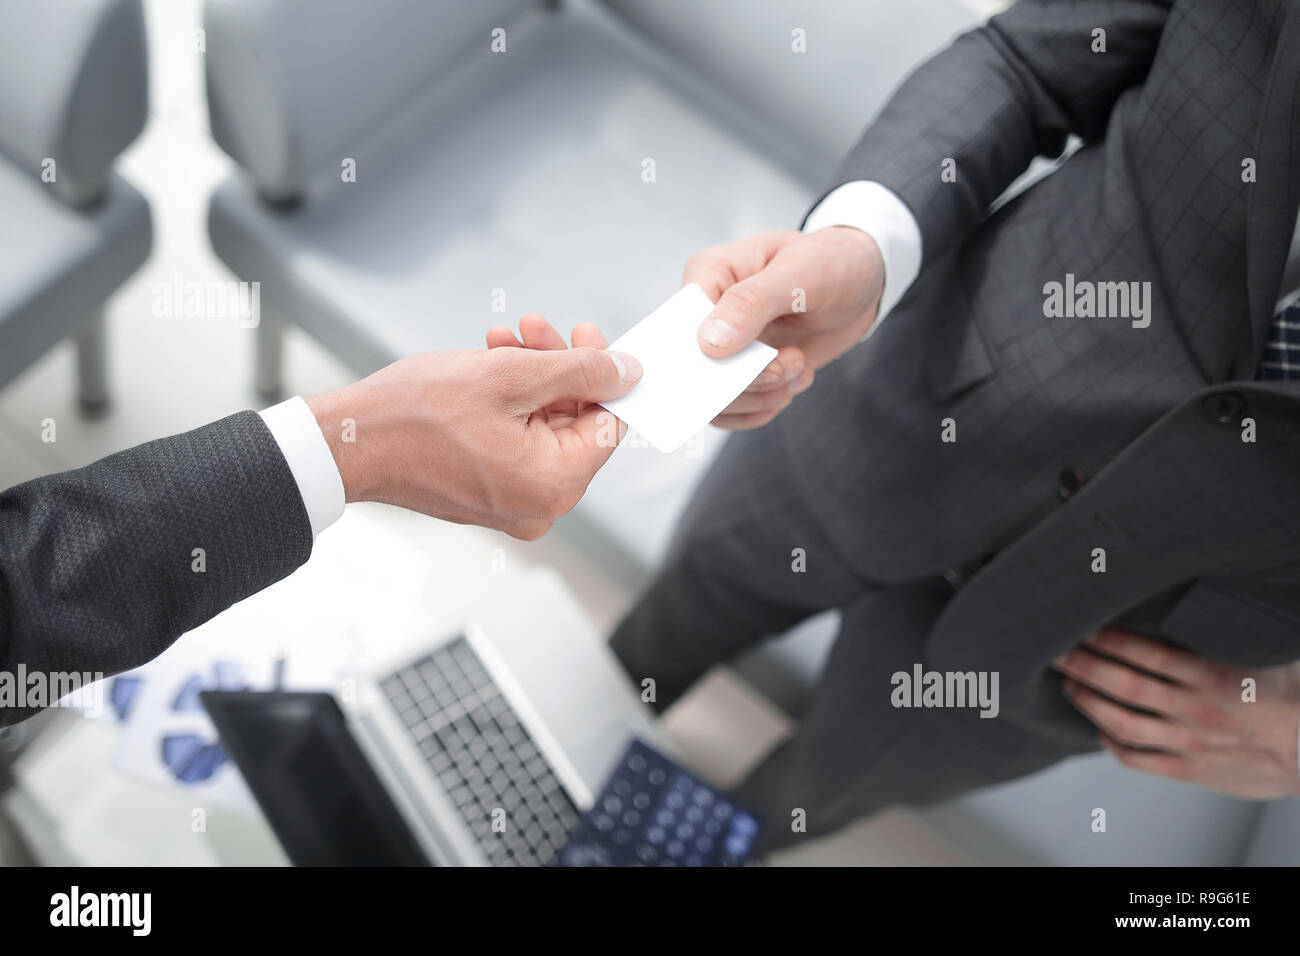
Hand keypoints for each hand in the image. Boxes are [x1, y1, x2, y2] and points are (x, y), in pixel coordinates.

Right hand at [306, 335, 640, 539]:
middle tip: (535, 326)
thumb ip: (580, 372)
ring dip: (529, 376)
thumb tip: (629, 372)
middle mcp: (538, 506)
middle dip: (557, 368)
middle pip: (573, 424)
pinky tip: (488, 362)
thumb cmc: (414, 414)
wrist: (345, 443)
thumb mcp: (510, 375)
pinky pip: (515, 442)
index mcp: (553, 486)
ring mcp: (511, 504)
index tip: (587, 335)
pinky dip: (508, 402)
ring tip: (501, 338)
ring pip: (542, 426)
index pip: (607, 424)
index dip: (602, 374)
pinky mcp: (486, 494)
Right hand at [686, 226, 884, 428]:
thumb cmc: (831, 262)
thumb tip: (708, 343)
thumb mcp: (799, 273)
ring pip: (717, 398)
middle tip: (788, 365)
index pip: (680, 326)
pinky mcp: (743, 373)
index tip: (746, 363)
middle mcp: (707, 315)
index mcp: (708, 276)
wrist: (863, 285)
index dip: (704, 355)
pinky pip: (735, 411)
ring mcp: (724, 348)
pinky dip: (767, 406)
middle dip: (745, 381)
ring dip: (763, 395)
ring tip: (799, 368)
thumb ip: (751, 303)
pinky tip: (795, 382)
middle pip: (697, 371)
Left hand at [1052, 628, 1299, 797]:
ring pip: (1121, 723)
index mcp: (1213, 675)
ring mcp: (1189, 743)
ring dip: (1086, 701)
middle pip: (1122, 685)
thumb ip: (1220, 630)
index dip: (1106, 639)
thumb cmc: (1292, 695)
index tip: (1081, 624)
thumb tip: (1190, 584)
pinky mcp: (1190, 769)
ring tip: (1069, 683)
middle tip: (1054, 650)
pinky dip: (1111, 743)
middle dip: (1081, 665)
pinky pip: (1138, 759)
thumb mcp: (1262, 650)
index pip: (1145, 653)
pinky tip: (1099, 728)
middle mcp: (1195, 710)